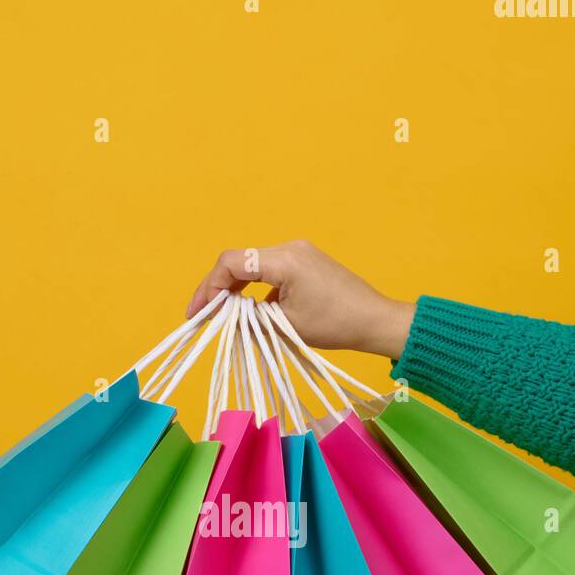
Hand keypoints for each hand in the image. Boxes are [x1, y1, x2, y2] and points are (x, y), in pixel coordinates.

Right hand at [185, 240, 414, 360]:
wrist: (374, 320)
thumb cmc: (336, 324)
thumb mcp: (285, 326)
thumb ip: (250, 319)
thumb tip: (225, 318)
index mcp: (284, 260)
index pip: (231, 262)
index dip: (209, 287)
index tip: (199, 312)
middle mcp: (289, 248)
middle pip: (239, 261)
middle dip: (217, 289)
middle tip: (200, 315)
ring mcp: (299, 253)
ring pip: (253, 266)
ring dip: (235, 289)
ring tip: (221, 315)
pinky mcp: (306, 262)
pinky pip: (270, 271)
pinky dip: (255, 289)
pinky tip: (252, 313)